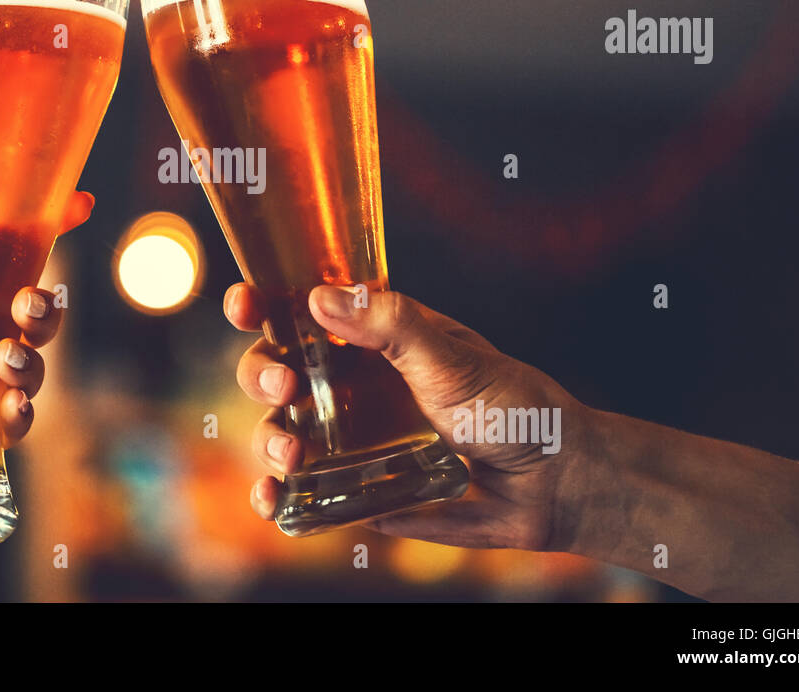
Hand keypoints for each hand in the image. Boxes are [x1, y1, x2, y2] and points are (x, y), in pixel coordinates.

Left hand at [0, 191, 92, 485]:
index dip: (44, 226)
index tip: (79, 202)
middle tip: (28, 308)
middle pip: (27, 312)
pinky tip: (14, 409)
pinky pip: (5, 422)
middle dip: (44, 308)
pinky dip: (20, 415)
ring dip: (33, 361)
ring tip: (7, 360)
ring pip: (26, 364)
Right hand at [225, 282, 589, 550]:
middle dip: (260, 372)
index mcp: (370, 340)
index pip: (300, 311)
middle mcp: (349, 386)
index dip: (262, 304)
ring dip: (267, 436)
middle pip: (273, 370)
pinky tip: (274, 499)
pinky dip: (276, 497)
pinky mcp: (355, 490)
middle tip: (284, 383)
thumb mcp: (453, 357)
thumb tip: (321, 298)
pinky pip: (301, 493)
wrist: (552, 484)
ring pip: (277, 430)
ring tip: (292, 450)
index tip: (246, 305)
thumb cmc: (512, 405)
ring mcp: (347, 439)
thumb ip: (391, 326)